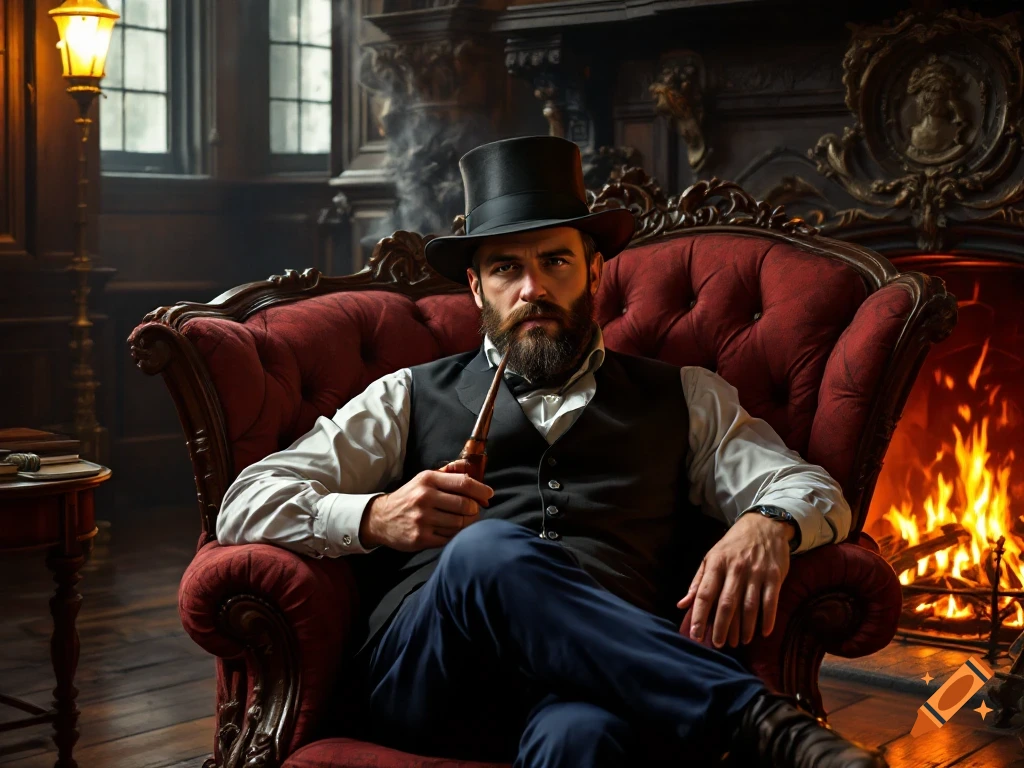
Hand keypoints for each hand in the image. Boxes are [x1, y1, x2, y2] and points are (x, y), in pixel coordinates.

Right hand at [358, 459, 493, 551]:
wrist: (381, 518)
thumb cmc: (409, 496)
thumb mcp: (424, 478)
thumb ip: (449, 472)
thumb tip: (471, 465)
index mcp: (428, 480)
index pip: (464, 483)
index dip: (481, 490)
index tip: (489, 494)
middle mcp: (425, 498)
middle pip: (466, 505)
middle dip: (475, 509)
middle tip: (474, 510)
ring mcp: (422, 519)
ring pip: (460, 524)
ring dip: (467, 523)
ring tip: (464, 520)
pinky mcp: (421, 538)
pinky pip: (450, 538)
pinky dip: (455, 535)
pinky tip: (451, 530)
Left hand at [676, 512, 792, 647]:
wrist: (764, 525)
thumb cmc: (733, 545)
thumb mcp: (711, 557)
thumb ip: (697, 582)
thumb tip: (681, 604)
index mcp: (716, 564)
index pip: (705, 594)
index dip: (698, 616)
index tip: (695, 635)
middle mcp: (736, 569)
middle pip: (726, 604)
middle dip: (721, 627)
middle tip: (718, 644)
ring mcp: (756, 573)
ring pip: (749, 606)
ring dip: (744, 628)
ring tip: (739, 642)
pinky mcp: (774, 576)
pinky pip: (771, 602)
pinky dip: (767, 619)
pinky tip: (763, 633)